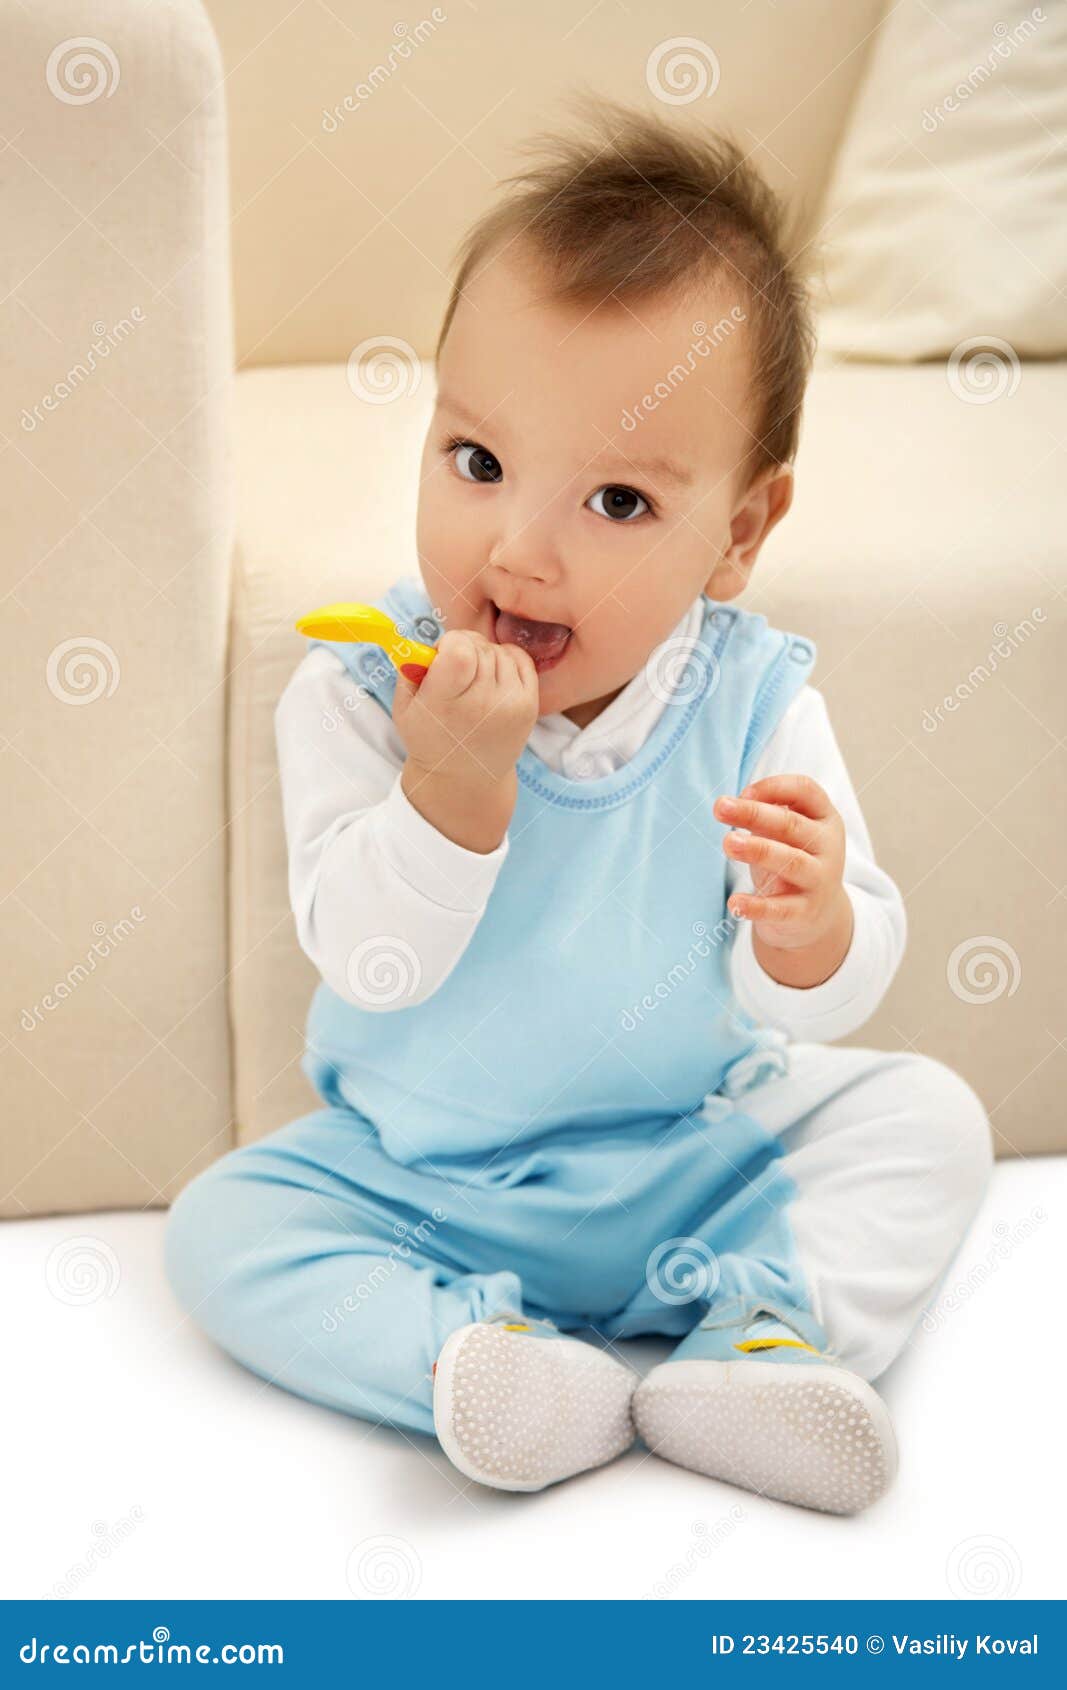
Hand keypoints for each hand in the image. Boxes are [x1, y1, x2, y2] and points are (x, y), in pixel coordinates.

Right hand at [393, 629, 539, 851]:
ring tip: (473, 677)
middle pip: (479, 647)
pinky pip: (521, 659)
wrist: (466, 778)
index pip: (460, 650)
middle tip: (456, 668)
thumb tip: (425, 640)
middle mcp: (482, 706)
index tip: (443, 654)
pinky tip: (492, 675)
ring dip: (484, 654)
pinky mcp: (529, 706)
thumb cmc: (431, 738)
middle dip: (465, 647)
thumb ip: (410, 668)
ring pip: (499, 651)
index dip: (451, 642)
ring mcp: (510, 706)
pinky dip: (506, 658)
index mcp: (446, 705)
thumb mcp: (405, 708)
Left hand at [713, 774, 853, 985]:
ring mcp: (819, 880)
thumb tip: (735, 803)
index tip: (743, 793)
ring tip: (728, 842)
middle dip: (754, 813)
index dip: (773, 787)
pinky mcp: (805, 912)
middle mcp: (828, 846)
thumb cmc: (793, 860)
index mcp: (824, 818)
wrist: (819, 915)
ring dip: (758, 850)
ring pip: (791, 862)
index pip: (805, 790)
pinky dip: (756, 906)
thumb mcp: (785, 833)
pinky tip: (734, 903)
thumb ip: (766, 813)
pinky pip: (780, 909)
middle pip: (792, 824)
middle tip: (721, 807)